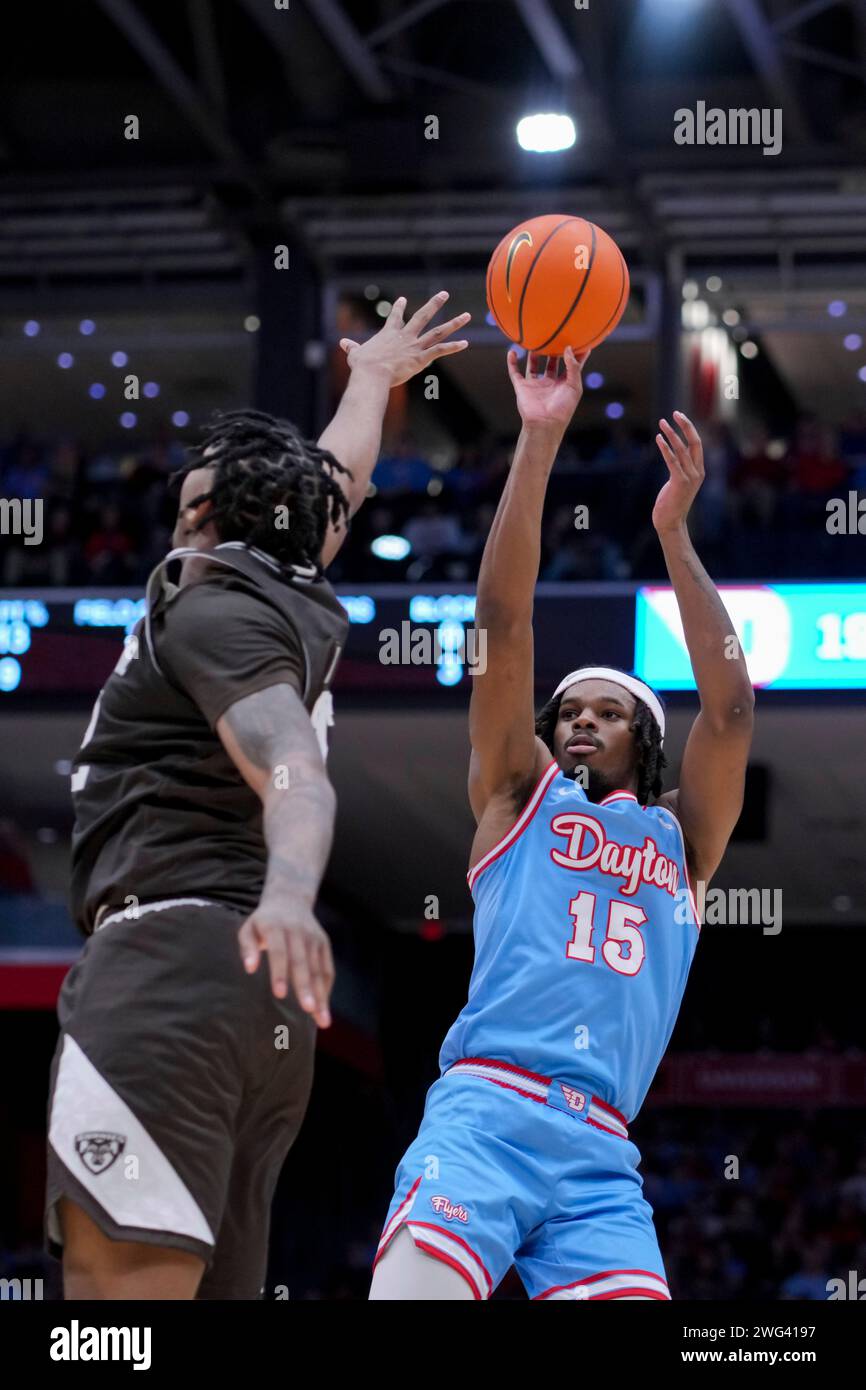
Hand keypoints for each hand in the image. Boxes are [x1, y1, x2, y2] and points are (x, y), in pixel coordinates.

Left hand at [239, 898, 333, 1027]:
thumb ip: (247, 947)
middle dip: (306, 987)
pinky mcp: (324, 943)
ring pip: (318, 968)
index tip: (280, 994)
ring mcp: (314, 938)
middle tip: (309, 1010)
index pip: (279, 952)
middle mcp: (298, 932)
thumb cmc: (263, 923)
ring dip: (321, 994)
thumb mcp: (248, 928)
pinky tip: (324, 1007)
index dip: (280, 972)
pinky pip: (327, 968)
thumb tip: (249, 968)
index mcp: (276, 927)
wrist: (290, 900)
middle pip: (302, 962)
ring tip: (322, 1019)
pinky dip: (327, 988)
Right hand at [339, 291, 469, 386]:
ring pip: (438, 331)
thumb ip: (352, 347)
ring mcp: (415, 346)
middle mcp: (405, 336)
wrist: (371, 373)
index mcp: (389, 333)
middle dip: (434, 304)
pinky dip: (453, 347)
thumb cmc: (363, 366)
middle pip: (423, 316)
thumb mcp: (355, 354)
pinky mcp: (421, 358)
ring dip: (453, 323)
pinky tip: (465, 343)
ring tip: (466, 315)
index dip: (398, 308)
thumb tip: (343, 343)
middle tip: (444, 293)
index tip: (402, 300)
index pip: (395, 317)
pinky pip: (440, 351)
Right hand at [507, 345, 589, 430]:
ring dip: (534, 354)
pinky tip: (512, 351)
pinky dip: (512, 362)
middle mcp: (550, 382)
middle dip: (554, 350)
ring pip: (534, 365)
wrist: (544, 424)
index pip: (571, 365)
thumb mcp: (574, 386)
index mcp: (564, 383)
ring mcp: (535, 385)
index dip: (576, 354)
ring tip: (536, 340)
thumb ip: (573, 367)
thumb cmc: (563, 408)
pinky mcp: (522, 387)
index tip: (581, 339)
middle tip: (556, 335)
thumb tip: (568, 348)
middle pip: (552, 363)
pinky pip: (515, 372)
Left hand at [653, 412, 704, 533]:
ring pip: (682, 449)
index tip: (679, 417)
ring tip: (662, 422)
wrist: (670, 522)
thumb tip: (673, 456)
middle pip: (694, 442)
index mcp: (699, 471)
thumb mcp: (678, 483)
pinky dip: (665, 448)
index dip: (689, 429)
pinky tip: (658, 438)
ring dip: (671, 434)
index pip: (697, 444)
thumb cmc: (671, 503)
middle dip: (685, 425)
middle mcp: (697, 472)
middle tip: (675, 413)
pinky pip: (672, 461)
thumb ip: (679, 469)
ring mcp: (690, 478)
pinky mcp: (679, 482)